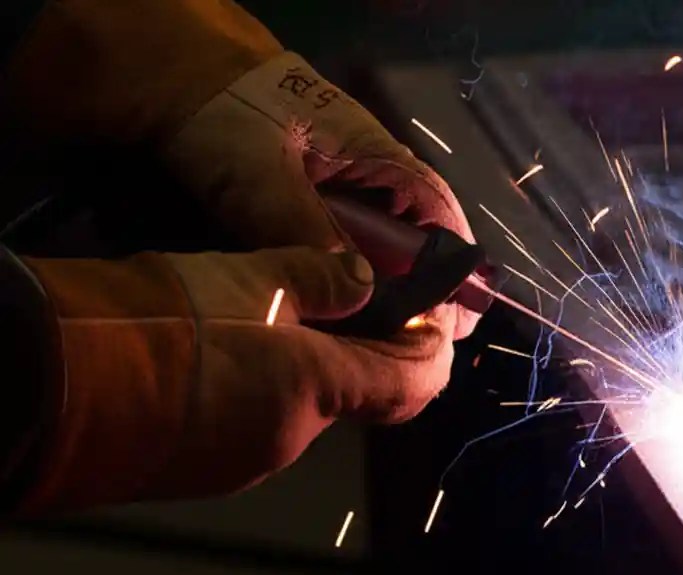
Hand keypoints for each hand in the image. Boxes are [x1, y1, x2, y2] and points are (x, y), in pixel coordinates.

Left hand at [5, 0, 481, 340]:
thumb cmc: (221, 114)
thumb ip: (306, 230)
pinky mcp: (309, 191)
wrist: (171, 72)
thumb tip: (354, 291)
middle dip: (425, 285)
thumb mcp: (258, 178)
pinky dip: (352, 271)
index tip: (461, 316)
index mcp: (373, 154)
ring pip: (379, 239)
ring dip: (387, 283)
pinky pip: (344, 237)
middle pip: (415, 232)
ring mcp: (339, 178)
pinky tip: (344, 307)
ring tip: (391, 337)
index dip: (456, 263)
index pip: (437, 211)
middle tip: (427, 343)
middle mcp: (368, 167)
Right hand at [17, 247, 454, 511]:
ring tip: (258, 309)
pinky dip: (246, 387)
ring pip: (289, 406)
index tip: (432, 322)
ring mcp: (238, 464)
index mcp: (315, 392)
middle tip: (339, 296)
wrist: (44, 389)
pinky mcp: (192, 472)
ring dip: (292, 364)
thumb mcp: (244, 277)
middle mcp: (287, 440)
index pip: (412, 384)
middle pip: (346, 392)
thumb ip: (314, 277)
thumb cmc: (146, 326)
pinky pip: (240, 424)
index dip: (433, 351)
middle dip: (351, 346)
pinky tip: (209, 348)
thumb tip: (357, 281)